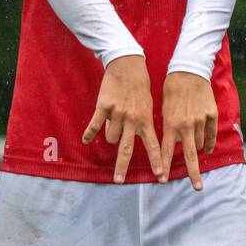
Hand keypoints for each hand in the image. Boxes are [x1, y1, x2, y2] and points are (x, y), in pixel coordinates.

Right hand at [82, 54, 162, 183]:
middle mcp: (132, 119)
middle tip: (118, 181)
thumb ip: (140, 124)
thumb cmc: (140, 87)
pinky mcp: (104, 106)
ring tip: (112, 124)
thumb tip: (125, 141)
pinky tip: (85, 140)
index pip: (153, 145)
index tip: (160, 176)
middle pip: (127, 149)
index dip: (156, 161)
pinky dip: (89, 133)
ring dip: (109, 136)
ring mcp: (117, 113)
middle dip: (122, 167)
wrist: (128, 65)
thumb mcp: (147, 106)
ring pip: (110, 138)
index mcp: (145, 120)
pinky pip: (95, 125)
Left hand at [161, 71, 218, 190]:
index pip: (167, 151)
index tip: (163, 180)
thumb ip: (168, 129)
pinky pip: (211, 134)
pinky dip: (209, 143)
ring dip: (196, 148)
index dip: (164, 166)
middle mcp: (186, 125)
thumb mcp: (164, 110)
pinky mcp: (211, 114)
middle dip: (193, 173)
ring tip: (194, 148)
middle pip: (190, 155)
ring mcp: (200, 120)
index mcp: (171, 124)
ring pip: (200, 143)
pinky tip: (207, 149)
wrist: (188, 71)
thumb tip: (171, 146)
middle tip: (198, 188)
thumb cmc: (171, 90)